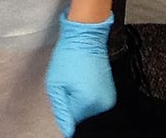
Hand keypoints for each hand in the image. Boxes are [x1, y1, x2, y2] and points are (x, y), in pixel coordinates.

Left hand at [44, 11, 114, 136]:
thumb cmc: (69, 55)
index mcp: (88, 103)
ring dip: (79, 99)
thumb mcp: (55, 83)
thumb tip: (66, 131)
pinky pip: (95, 101)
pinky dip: (87, 94)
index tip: (62, 90)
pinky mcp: (110, 92)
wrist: (86, 36)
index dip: (63, 105)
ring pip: (88, 109)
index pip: (72, 119)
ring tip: (76, 78)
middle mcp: (102, 104)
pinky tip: (83, 79)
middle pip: (81, 115)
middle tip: (67, 82)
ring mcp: (109, 98)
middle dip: (71, 103)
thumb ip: (60, 109)